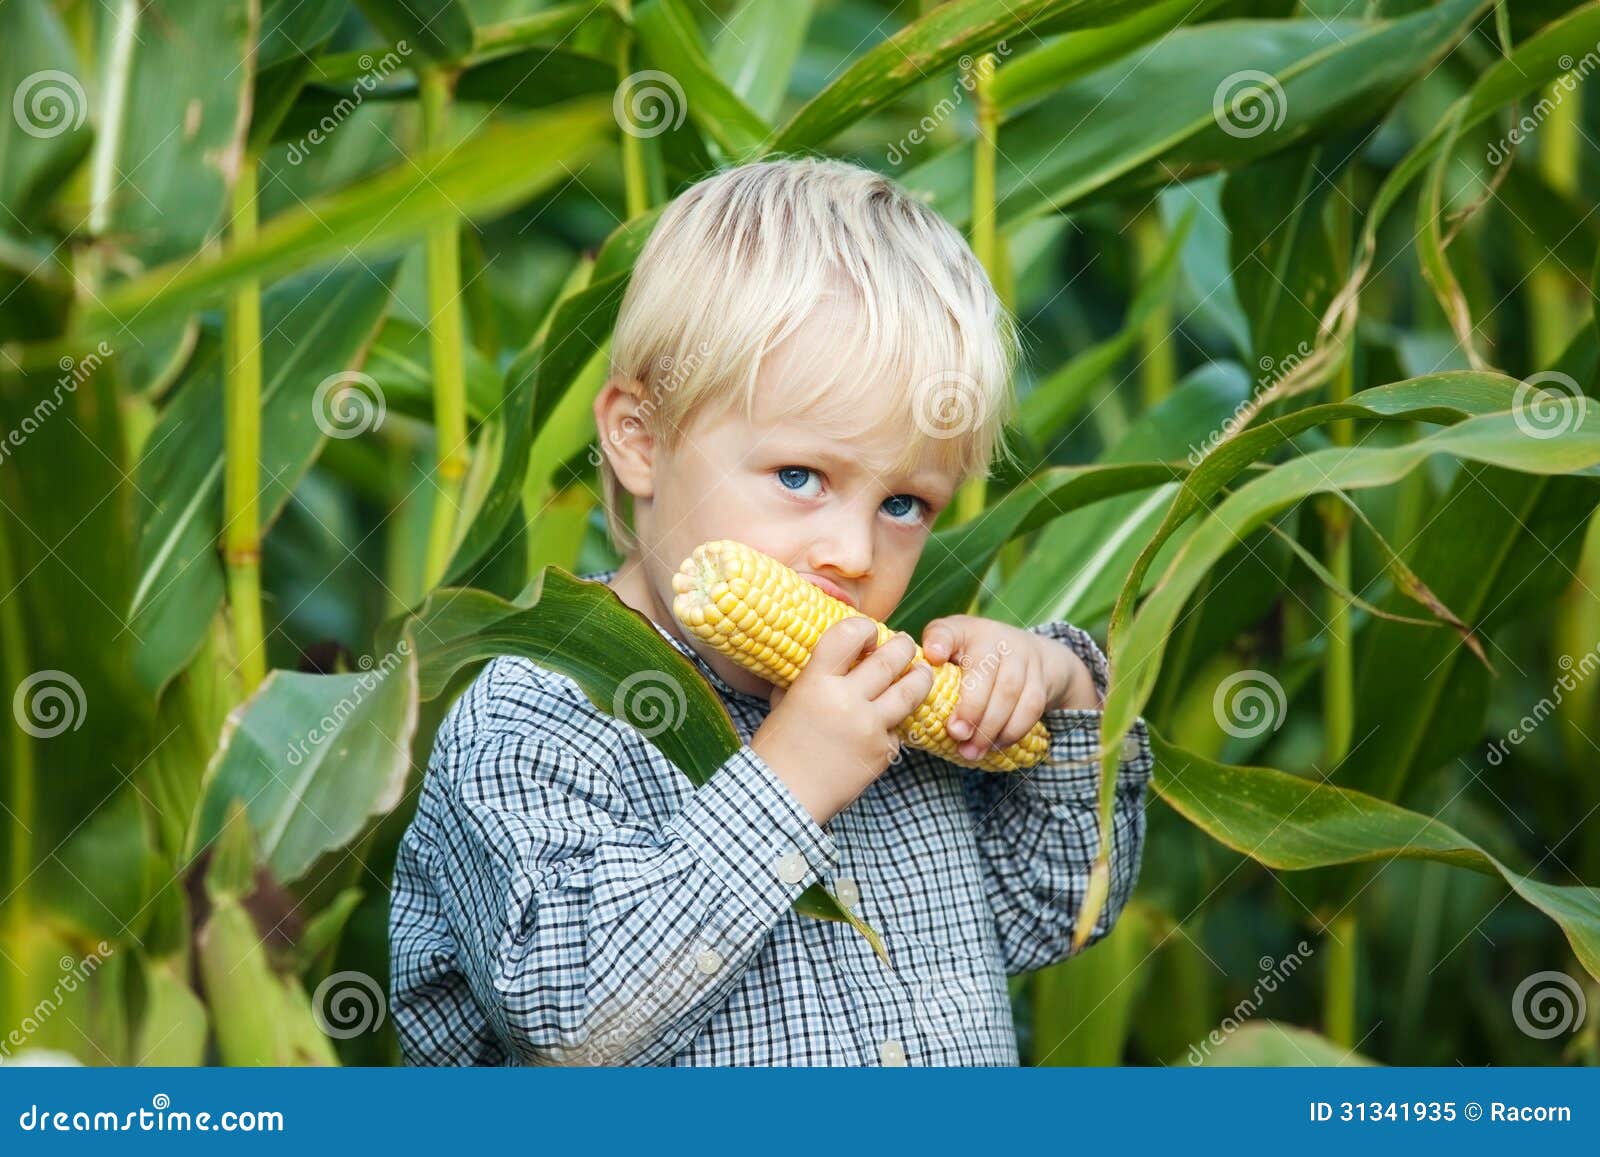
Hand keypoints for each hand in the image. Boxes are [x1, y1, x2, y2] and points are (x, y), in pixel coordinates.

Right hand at [752, 617, 934, 824]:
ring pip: (911, 690)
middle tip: (905, 645)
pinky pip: (898, 729)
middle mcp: (846, 699)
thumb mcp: (785, 703)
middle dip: (904, 647)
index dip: (866, 628)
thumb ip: (809, 679)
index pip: (850, 634)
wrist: (783, 797)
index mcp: (816, 681)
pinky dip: (894, 724)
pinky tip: (885, 724)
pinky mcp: (882, 752)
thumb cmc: (777, 749)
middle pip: (891, 658)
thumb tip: (827, 661)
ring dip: (920, 676)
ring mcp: (869, 726)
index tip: (869, 633)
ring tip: (921, 672)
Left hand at [921, 615, 1099, 761]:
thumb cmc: (976, 659)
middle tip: (956, 734)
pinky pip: (1031, 707)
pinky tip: (995, 747)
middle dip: (970, 708)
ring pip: (1010, 692)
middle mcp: (994, 638)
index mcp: (962, 632)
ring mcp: (1021, 655)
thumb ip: (929, 671)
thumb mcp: (951, 655)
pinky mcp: (1041, 677)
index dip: (940, 640)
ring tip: (971, 752)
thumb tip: (904, 697)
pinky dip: (1013, 731)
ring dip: (990, 727)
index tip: (934, 656)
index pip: (947, 630)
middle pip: (984, 671)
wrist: (1031, 654)